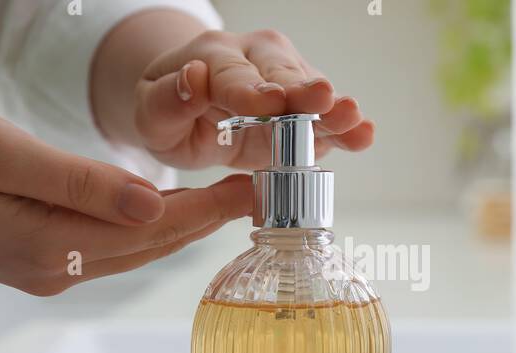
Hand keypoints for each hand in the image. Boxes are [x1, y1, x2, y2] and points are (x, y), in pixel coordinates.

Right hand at [0, 109, 251, 295]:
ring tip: (228, 198)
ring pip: (131, 248)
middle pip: (150, 244)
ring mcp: (44, 272)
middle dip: (208, 218)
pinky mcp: (34, 261)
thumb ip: (79, 182)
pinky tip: (165, 207)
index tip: (255, 187)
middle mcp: (54, 272)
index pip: (151, 228)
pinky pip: (105, 246)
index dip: (208, 207)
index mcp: (49, 247)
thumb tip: (149, 204)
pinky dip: (142, 226)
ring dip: (180, 224)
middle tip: (260, 190)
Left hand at [91, 12, 374, 169]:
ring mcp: (287, 79)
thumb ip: (166, 100)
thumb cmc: (171, 112)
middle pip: (282, 74)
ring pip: (311, 92)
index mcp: (213, 56)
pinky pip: (327, 117)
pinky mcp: (306, 108)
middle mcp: (256, 57)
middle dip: (301, 90)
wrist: (195, 113)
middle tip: (322, 98)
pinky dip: (345, 128)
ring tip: (353, 117)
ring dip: (332, 109)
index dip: (251, 90)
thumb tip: (192, 78)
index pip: (233, 74)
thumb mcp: (152, 114)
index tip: (268, 102)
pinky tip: (363, 134)